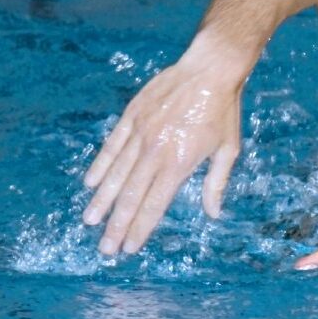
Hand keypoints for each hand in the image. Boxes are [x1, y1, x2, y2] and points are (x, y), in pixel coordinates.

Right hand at [82, 54, 243, 253]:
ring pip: (116, 174)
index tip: (128, 248)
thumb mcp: (228, 150)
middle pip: (131, 196)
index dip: (140, 229)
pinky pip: (112, 146)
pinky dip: (100, 166)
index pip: (154, 205)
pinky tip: (91, 184)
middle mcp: (156, 151)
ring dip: (102, 201)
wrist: (209, 69)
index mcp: (180, 163)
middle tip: (104, 248)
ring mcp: (141, 133)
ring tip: (89, 221)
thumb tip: (213, 214)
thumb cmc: (222, 112)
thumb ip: (216, 183)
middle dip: (116, 225)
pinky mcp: (132, 116)